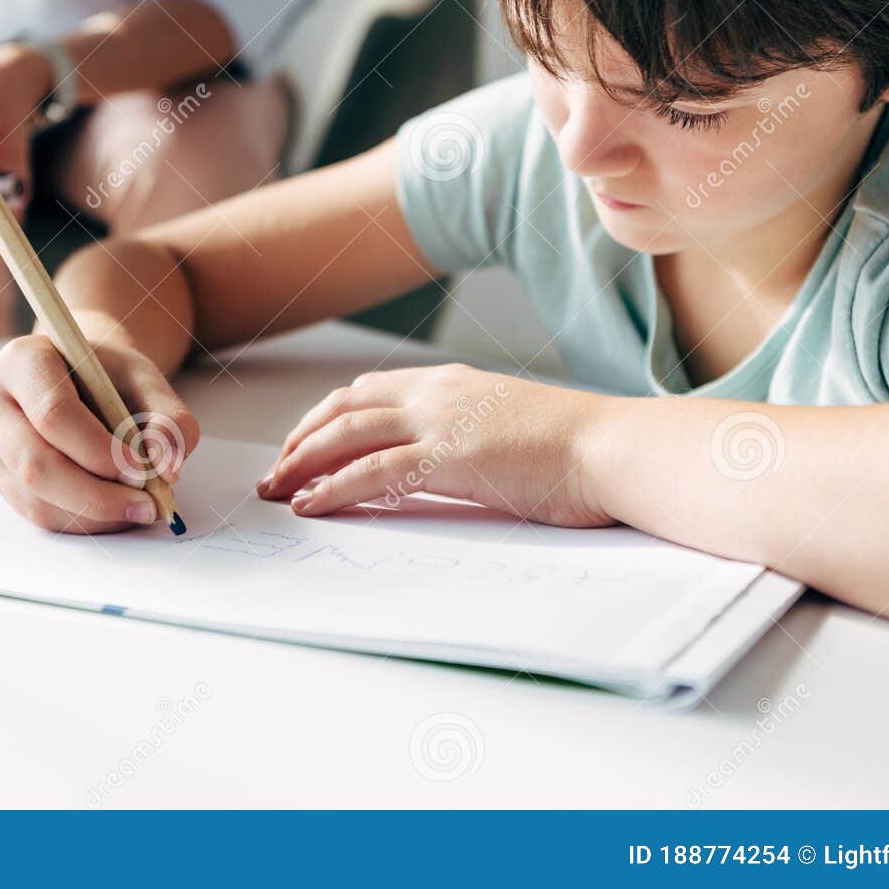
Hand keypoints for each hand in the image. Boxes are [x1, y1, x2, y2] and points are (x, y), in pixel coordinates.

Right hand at [0, 328, 200, 533]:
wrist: (81, 378)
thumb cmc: (109, 376)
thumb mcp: (146, 379)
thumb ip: (167, 417)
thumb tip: (166, 468)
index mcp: (22, 360)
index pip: (53, 413)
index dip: (99, 449)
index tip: (142, 469)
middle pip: (35, 464)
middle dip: (97, 494)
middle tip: (148, 503)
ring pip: (35, 498)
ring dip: (93, 514)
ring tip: (138, 507)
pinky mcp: (0, 480)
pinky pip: (37, 515)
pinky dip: (83, 522)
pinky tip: (116, 511)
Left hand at [257, 364, 616, 527]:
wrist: (612, 447)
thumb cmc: (577, 449)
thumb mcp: (511, 428)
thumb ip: (471, 434)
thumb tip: (449, 463)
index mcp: (452, 383)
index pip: (370, 392)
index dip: (328, 418)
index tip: (304, 444)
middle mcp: (436, 394)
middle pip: (344, 408)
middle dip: (301, 439)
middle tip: (276, 471)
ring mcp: (438, 423)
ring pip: (345, 435)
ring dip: (301, 463)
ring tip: (276, 490)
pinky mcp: (445, 458)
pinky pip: (369, 472)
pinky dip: (330, 488)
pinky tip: (308, 505)